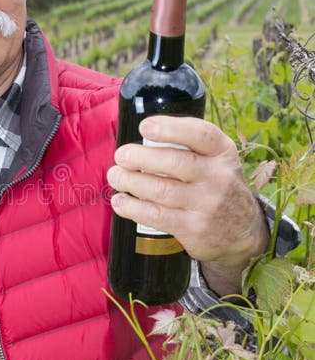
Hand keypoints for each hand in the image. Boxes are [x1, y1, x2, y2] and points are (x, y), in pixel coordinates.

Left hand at [107, 116, 269, 295]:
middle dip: (141, 158)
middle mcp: (218, 177)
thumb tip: (141, 140)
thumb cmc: (218, 186)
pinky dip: (133, 207)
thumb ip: (190, 147)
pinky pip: (156, 216)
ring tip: (115, 176)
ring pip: (161, 190)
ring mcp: (206, 204)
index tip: (144, 127)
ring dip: (131, 181)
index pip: (201, 134)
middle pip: (175, 163)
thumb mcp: (218, 161)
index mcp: (223, 153)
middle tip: (121, 156)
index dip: (170, 128)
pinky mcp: (193, 228)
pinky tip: (120, 201)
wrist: (243, 232)